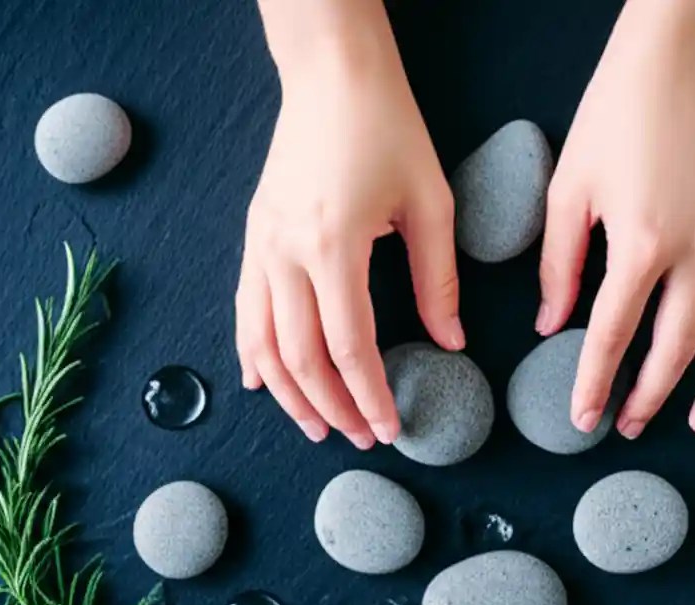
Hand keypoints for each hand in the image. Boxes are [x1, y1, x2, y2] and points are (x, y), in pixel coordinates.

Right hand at [238, 1, 461, 447]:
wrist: (333, 76)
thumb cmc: (389, 130)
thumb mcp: (431, 204)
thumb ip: (439, 280)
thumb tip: (450, 342)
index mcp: (333, 245)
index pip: (348, 346)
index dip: (370, 395)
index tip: (390, 428)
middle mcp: (285, 252)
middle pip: (301, 357)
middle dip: (332, 407)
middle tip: (362, 437)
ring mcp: (260, 244)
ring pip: (263, 341)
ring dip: (289, 393)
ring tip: (316, 427)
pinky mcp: (253, 235)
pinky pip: (244, 308)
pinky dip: (252, 351)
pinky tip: (263, 381)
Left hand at [537, 0, 694, 438]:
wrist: (674, 65)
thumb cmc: (612, 120)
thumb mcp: (568, 190)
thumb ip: (559, 264)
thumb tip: (551, 325)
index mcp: (640, 244)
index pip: (613, 335)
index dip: (596, 383)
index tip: (584, 418)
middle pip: (677, 348)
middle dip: (652, 396)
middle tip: (631, 426)